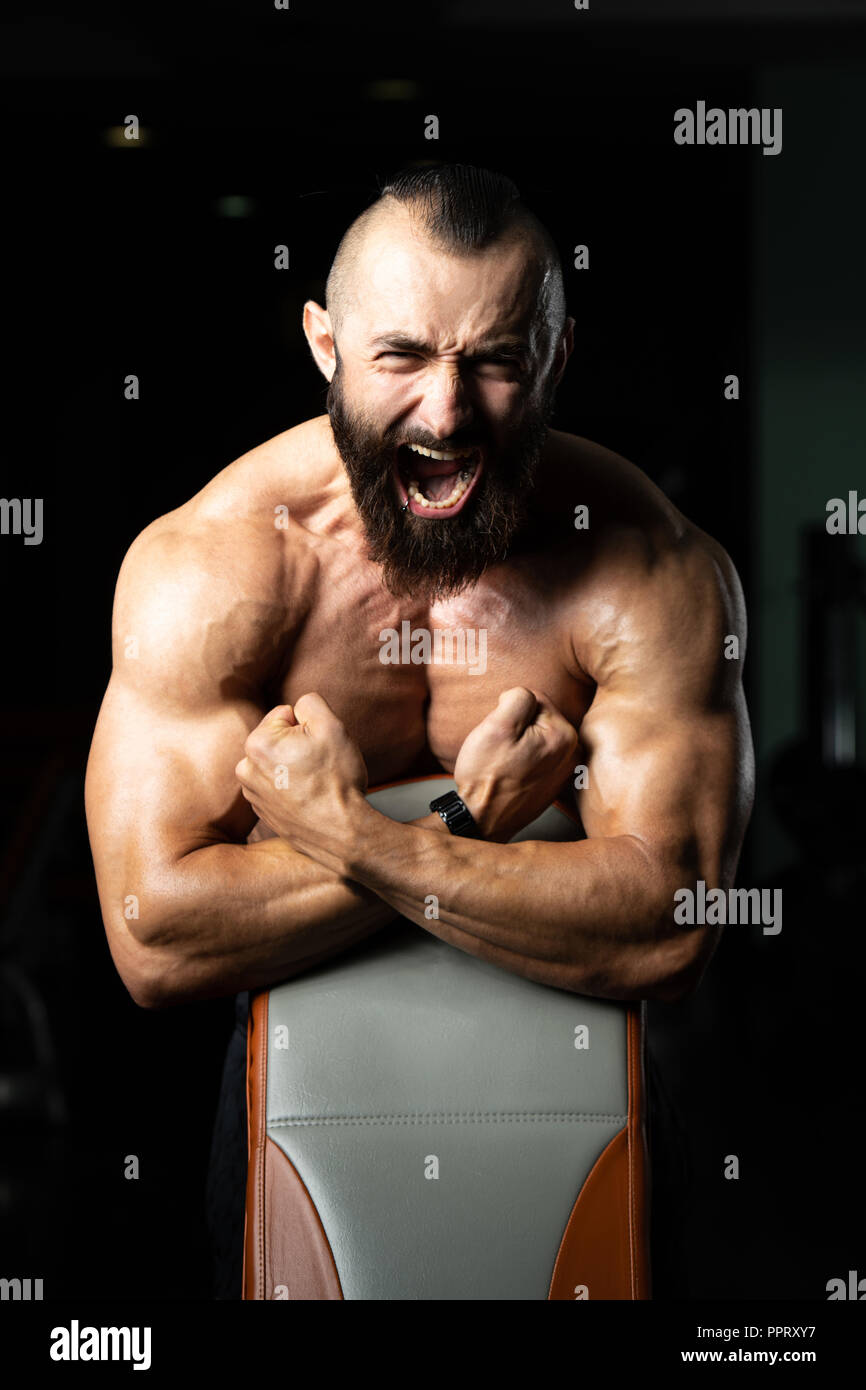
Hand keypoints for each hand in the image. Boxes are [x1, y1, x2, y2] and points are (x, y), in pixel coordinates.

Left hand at [235, 694, 367, 859]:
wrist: (340, 832)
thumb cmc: (336, 780)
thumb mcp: (331, 726)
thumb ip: (309, 703)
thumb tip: (297, 708)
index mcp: (257, 742)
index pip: (285, 714)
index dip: (308, 727)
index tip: (318, 748)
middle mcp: (246, 767)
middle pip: (278, 738)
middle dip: (297, 746)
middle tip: (318, 766)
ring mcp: (252, 792)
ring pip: (277, 762)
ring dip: (293, 767)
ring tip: (314, 784)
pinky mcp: (262, 811)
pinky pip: (277, 785)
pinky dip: (290, 787)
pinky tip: (308, 798)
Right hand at [453, 687, 578, 842]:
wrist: (481, 820)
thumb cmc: (487, 776)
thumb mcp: (498, 725)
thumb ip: (518, 697)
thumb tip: (525, 695)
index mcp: (564, 734)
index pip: (534, 698)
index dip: (508, 711)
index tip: (501, 735)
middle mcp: (572, 752)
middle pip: (537, 718)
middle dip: (516, 727)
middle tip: (500, 749)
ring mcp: (564, 770)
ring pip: (534, 736)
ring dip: (518, 743)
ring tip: (504, 763)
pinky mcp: (553, 783)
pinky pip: (535, 756)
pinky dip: (522, 759)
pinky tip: (510, 774)